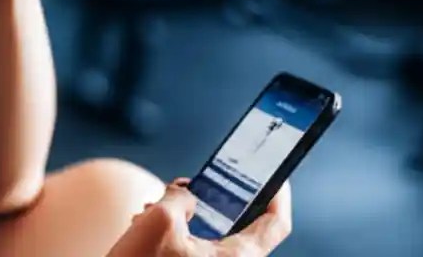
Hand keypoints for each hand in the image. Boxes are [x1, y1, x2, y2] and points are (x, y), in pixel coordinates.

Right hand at [107, 180, 292, 256]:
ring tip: (153, 210)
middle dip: (211, 199)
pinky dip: (174, 231)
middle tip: (191, 187)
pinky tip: (145, 226)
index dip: (277, 195)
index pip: (276, 224)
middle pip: (237, 223)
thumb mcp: (161, 220)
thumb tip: (186, 195)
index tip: (272, 175)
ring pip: (209, 233)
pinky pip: (192, 247)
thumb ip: (181, 197)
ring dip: (184, 214)